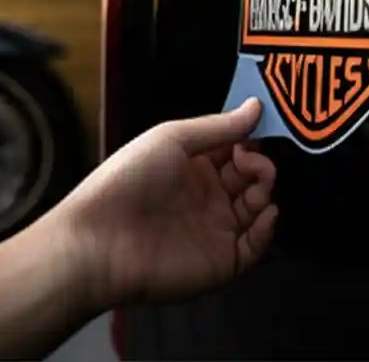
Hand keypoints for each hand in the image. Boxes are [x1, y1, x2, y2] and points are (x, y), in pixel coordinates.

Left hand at [54, 98, 277, 308]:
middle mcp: (205, 196)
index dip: (249, 138)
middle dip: (260, 164)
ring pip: (258, 208)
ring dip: (265, 190)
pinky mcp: (221, 261)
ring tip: (258, 181)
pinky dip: (268, 229)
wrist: (101, 242)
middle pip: (250, 177)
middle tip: (253, 158)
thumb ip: (218, 126)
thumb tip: (256, 106)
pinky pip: (255, 246)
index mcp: (191, 165)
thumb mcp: (172, 138)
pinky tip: (266, 212)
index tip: (262, 126)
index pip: (234, 149)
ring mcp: (214, 229)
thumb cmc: (127, 182)